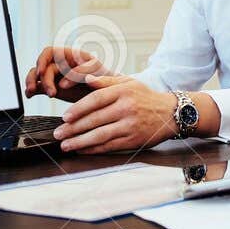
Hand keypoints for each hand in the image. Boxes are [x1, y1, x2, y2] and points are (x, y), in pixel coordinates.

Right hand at [24, 45, 103, 102]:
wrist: (110, 94)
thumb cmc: (107, 80)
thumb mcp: (100, 73)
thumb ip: (84, 73)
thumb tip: (64, 81)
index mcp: (72, 55)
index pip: (52, 53)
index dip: (46, 63)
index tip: (54, 80)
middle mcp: (62, 63)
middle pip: (44, 65)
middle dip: (44, 78)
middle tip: (52, 93)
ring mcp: (57, 75)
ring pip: (37, 74)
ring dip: (31, 81)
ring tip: (31, 91)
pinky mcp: (53, 87)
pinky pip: (38, 86)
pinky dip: (31, 89)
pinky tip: (29, 95)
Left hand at [54, 75, 176, 152]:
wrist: (171, 114)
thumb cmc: (147, 97)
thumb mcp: (129, 82)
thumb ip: (106, 81)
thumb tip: (86, 78)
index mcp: (123, 92)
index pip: (95, 100)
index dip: (78, 109)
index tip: (64, 117)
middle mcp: (126, 108)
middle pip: (94, 119)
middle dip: (73, 128)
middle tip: (58, 133)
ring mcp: (130, 126)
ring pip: (100, 135)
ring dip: (79, 142)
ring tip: (65, 145)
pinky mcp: (133, 141)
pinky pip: (109, 146)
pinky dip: (93, 149)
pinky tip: (81, 150)